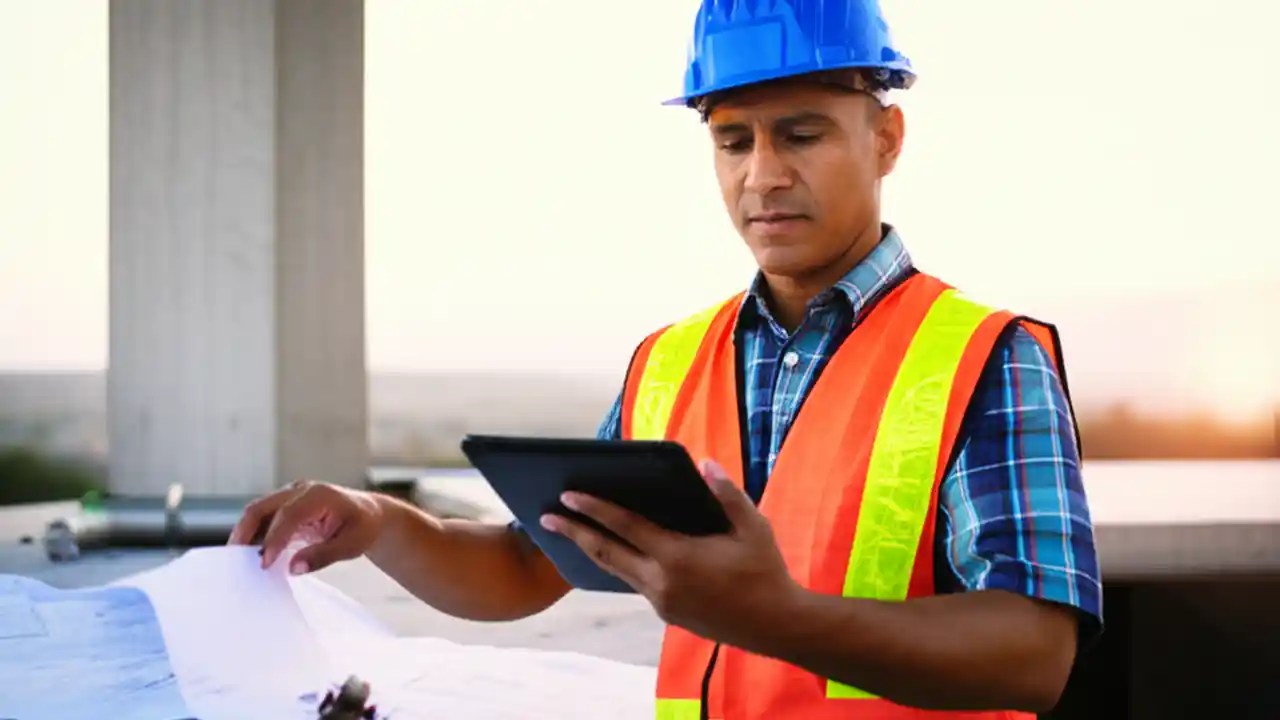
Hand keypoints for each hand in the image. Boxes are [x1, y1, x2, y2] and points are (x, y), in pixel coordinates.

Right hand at [227, 480, 384, 574]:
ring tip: (236, 560)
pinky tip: (250, 554)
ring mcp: (290, 495)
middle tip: (233, 560)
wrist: (369, 514)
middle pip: (262, 507)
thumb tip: (294, 568)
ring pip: (258, 511)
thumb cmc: (363, 528)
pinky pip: (263, 517)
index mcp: (319, 495)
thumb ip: (324, 555)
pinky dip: (254, 534)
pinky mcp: (285, 505)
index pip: (288, 515)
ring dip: (245, 534)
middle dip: (245, 532)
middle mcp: (300, 491)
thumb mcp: (353, 545)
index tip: (264, 563)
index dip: (273, 539)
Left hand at [541, 459, 799, 648]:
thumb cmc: (766, 571)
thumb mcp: (753, 527)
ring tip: (568, 533)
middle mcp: (661, 582)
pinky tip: (612, 552)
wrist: (776, 625)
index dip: (594, 509)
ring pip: (616, 572)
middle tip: (545, 516)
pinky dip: (618, 565)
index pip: (625, 526)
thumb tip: (705, 464)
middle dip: (573, 532)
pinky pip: (635, 583)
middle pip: (605, 553)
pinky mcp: (666, 614)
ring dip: (591, 551)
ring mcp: (660, 602)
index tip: (567, 496)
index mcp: (677, 557)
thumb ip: (727, 494)